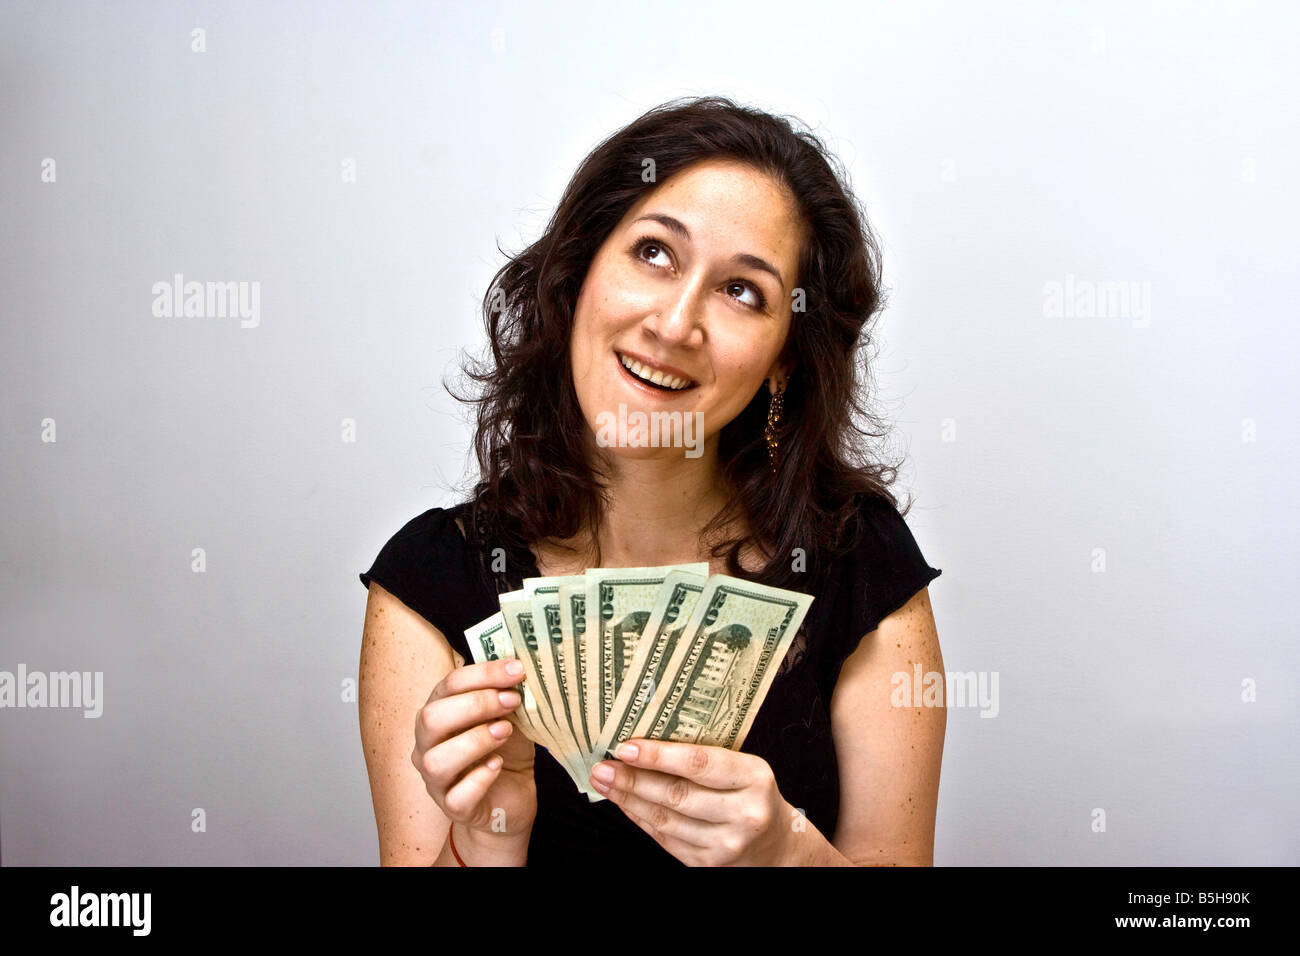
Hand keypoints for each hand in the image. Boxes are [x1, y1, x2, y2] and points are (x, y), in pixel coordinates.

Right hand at [412, 657, 536, 837]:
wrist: (514, 795)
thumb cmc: (506, 749)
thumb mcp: (510, 716)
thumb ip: (508, 696)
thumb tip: (520, 671)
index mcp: (440, 712)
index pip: (449, 685)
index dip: (483, 674)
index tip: (516, 670)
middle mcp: (428, 744)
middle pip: (430, 718)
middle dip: (475, 704)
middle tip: (512, 701)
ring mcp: (436, 779)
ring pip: (436, 760)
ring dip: (474, 741)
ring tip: (505, 731)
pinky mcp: (452, 808)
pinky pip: (456, 797)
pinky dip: (479, 778)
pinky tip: (498, 765)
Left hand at [589, 739, 795, 865]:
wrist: (776, 845)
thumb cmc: (751, 795)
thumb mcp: (743, 768)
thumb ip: (704, 757)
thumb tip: (643, 744)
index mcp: (754, 778)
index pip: (699, 764)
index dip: (658, 756)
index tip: (626, 746)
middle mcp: (743, 813)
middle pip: (676, 795)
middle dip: (632, 779)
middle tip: (603, 765)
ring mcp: (726, 844)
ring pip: (665, 820)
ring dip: (629, 800)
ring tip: (605, 783)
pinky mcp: (708, 864)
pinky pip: (665, 839)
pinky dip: (640, 819)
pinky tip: (625, 804)